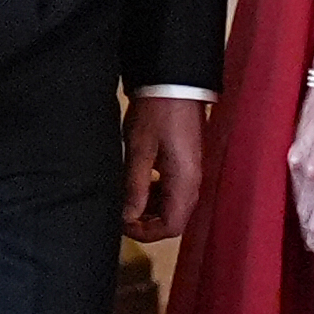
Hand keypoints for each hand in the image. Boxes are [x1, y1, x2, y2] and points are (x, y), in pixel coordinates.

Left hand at [123, 96, 207, 242]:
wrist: (174, 81)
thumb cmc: (157, 113)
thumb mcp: (139, 151)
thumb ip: (134, 187)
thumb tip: (127, 217)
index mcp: (184, 182)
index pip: (171, 226)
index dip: (146, 233)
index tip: (122, 223)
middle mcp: (193, 181)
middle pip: (173, 218)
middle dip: (146, 221)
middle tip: (121, 211)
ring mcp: (191, 171)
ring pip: (172, 204)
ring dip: (149, 207)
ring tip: (126, 196)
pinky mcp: (185, 161)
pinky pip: (172, 188)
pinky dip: (154, 192)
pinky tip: (138, 180)